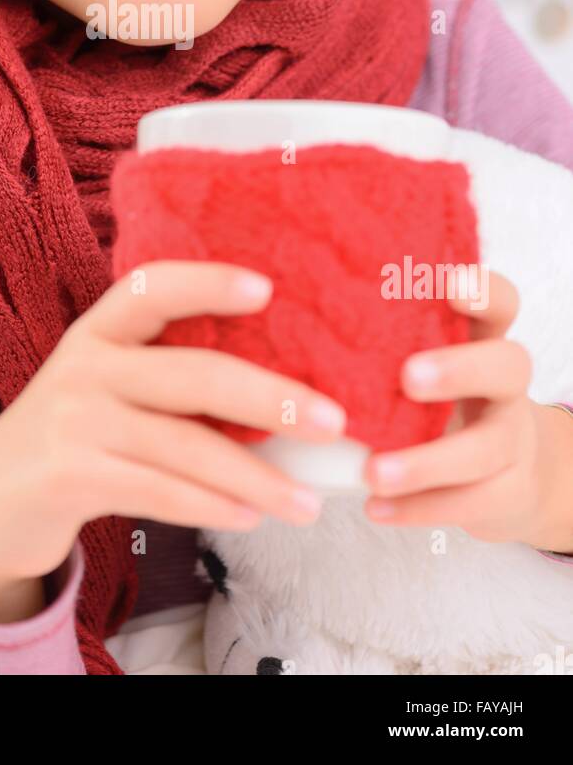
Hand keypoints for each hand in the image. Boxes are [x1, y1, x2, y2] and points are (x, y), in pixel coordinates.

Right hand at [0, 259, 347, 591]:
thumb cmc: (71, 440)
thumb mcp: (103, 388)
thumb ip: (165, 378)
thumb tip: (280, 393)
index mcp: (98, 331)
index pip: (152, 288)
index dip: (208, 282)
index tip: (268, 289)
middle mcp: (84, 366)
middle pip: (194, 374)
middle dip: (270, 398)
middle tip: (333, 421)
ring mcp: (73, 421)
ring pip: (186, 445)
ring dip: (256, 477)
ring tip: (306, 503)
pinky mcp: (68, 476)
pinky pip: (159, 490)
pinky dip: (211, 506)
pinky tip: (251, 517)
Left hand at [362, 270, 553, 544]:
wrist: (503, 472)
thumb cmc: (433, 400)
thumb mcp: (417, 358)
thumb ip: (374, 337)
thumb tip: (280, 308)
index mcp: (481, 338)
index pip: (499, 301)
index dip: (480, 290)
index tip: (444, 283)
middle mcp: (504, 384)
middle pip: (509, 365)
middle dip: (460, 369)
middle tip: (408, 378)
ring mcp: (511, 438)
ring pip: (487, 447)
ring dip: (427, 461)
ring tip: (373, 472)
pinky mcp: (509, 491)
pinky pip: (473, 502)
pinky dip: (421, 508)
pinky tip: (374, 508)